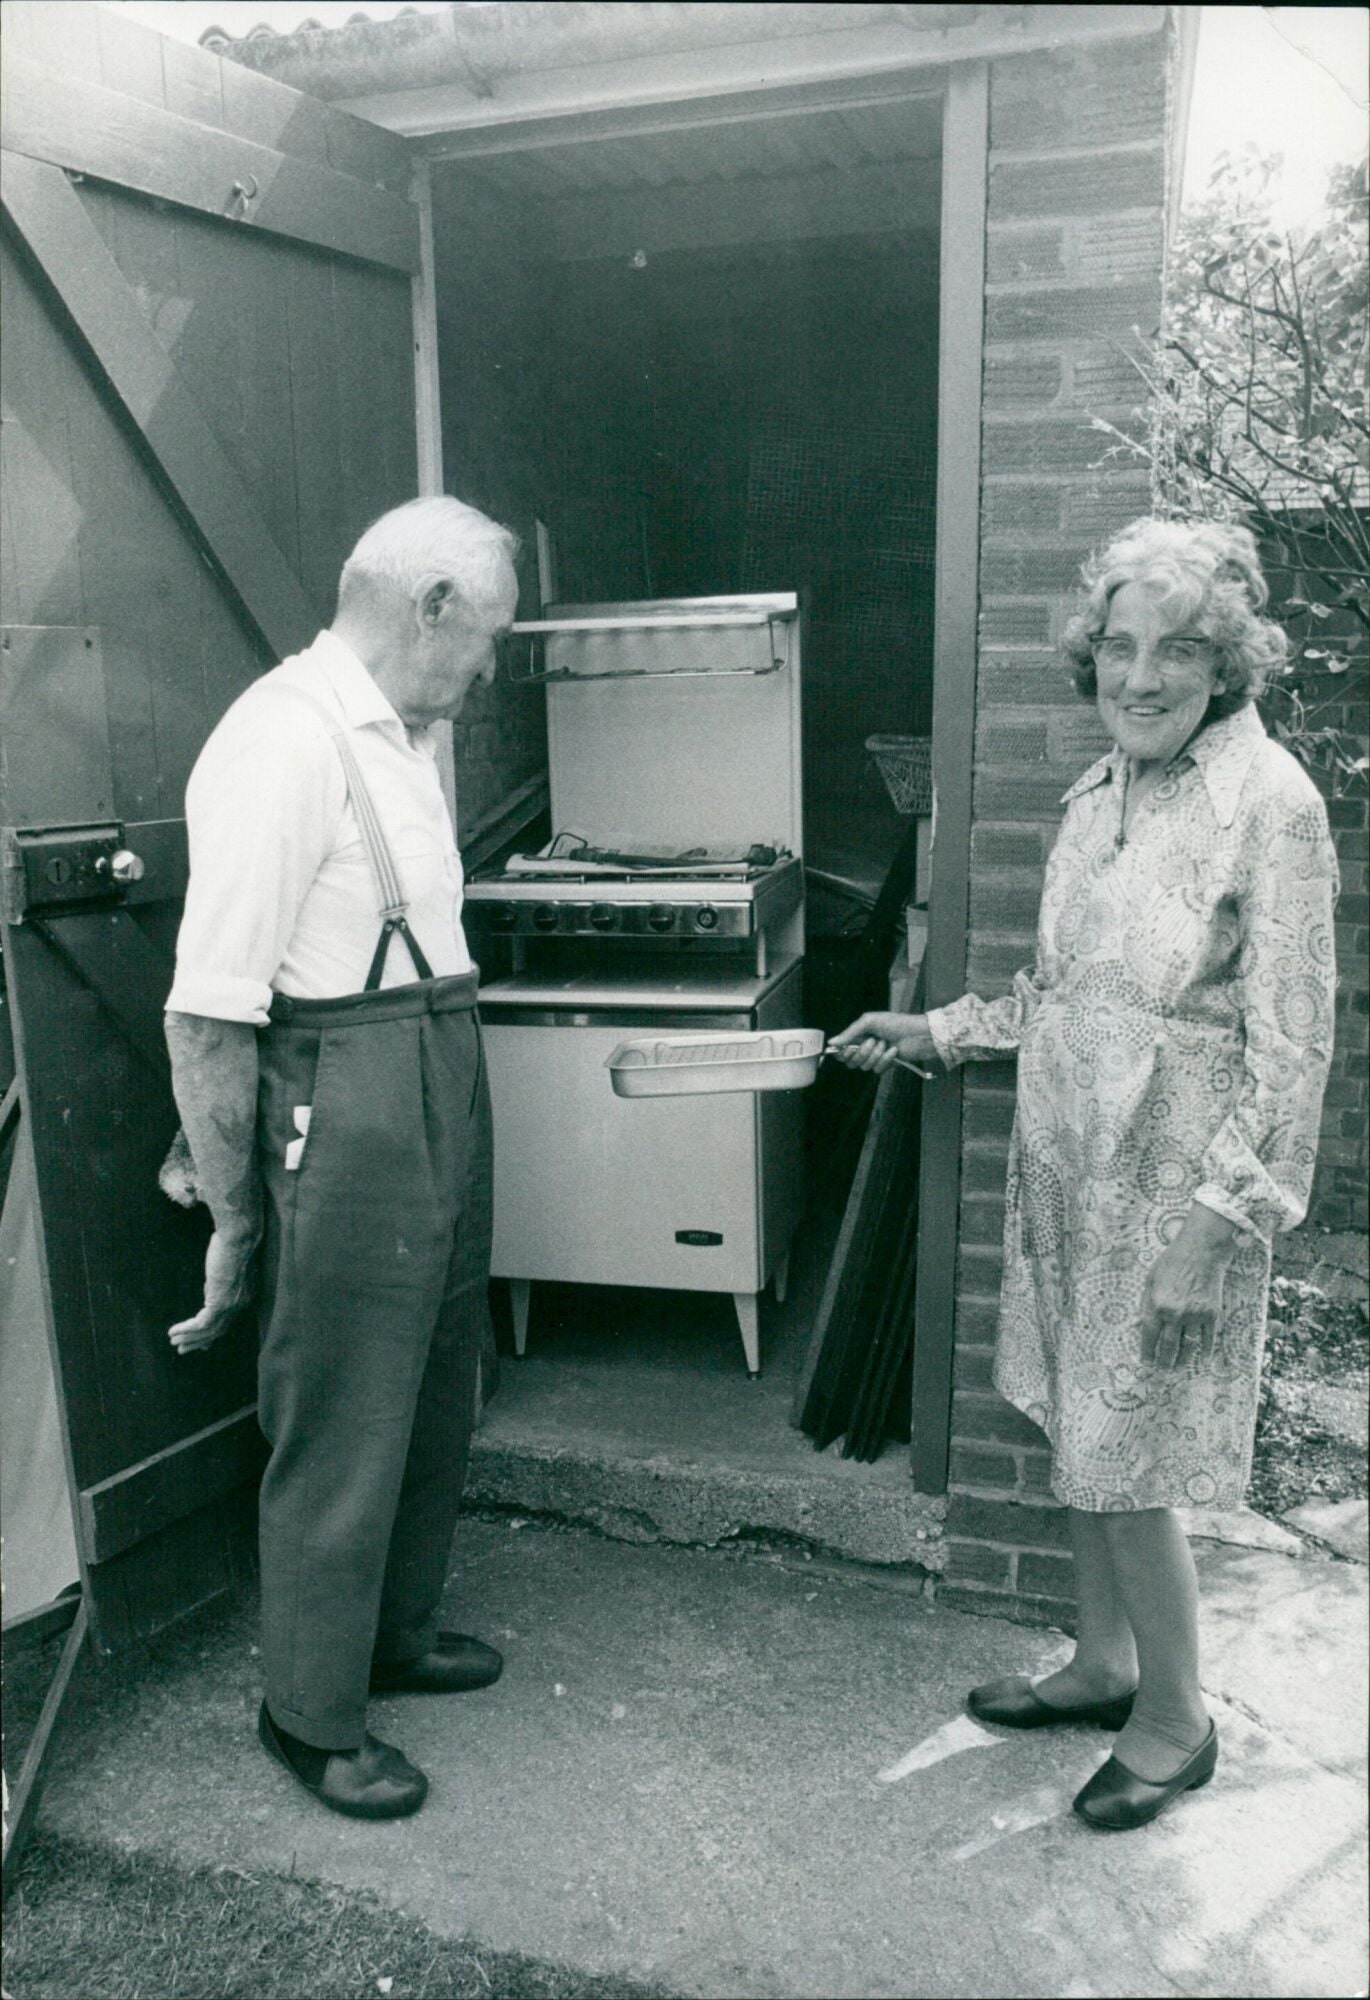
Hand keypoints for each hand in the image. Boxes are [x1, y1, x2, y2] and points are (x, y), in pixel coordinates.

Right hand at [169, 1230, 256, 1354]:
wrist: (239, 1235)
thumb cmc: (232, 1242)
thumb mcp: (225, 1265)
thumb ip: (219, 1278)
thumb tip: (211, 1285)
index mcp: (243, 1296)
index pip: (227, 1321)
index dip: (213, 1333)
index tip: (203, 1342)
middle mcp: (240, 1304)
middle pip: (219, 1330)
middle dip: (200, 1341)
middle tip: (184, 1349)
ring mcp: (231, 1305)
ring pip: (209, 1331)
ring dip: (190, 1338)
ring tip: (175, 1343)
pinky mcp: (220, 1303)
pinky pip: (201, 1324)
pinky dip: (186, 1330)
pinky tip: (173, 1331)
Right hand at [828, 1011, 938, 1074]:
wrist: (917, 1034)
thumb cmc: (896, 1023)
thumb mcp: (869, 1021)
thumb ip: (849, 1033)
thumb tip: (832, 1042)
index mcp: (859, 1035)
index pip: (842, 1050)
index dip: (843, 1052)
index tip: (849, 1048)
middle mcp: (865, 1047)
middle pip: (851, 1061)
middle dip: (863, 1052)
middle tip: (873, 1041)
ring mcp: (875, 1057)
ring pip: (865, 1066)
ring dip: (876, 1055)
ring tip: (886, 1044)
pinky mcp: (885, 1065)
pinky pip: (877, 1069)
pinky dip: (886, 1060)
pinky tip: (893, 1051)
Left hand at [1139, 1208, 1236, 1369]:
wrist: (1201, 1252)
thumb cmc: (1172, 1263)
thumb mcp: (1150, 1281)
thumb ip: (1145, 1304)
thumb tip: (1139, 1326)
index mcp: (1157, 1305)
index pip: (1149, 1337)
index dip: (1147, 1353)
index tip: (1146, 1364)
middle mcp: (1175, 1314)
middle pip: (1168, 1347)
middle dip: (1164, 1363)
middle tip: (1161, 1375)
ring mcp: (1195, 1316)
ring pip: (1188, 1347)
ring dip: (1182, 1362)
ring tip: (1177, 1371)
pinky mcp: (1212, 1314)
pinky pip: (1208, 1339)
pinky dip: (1204, 1352)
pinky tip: (1201, 1360)